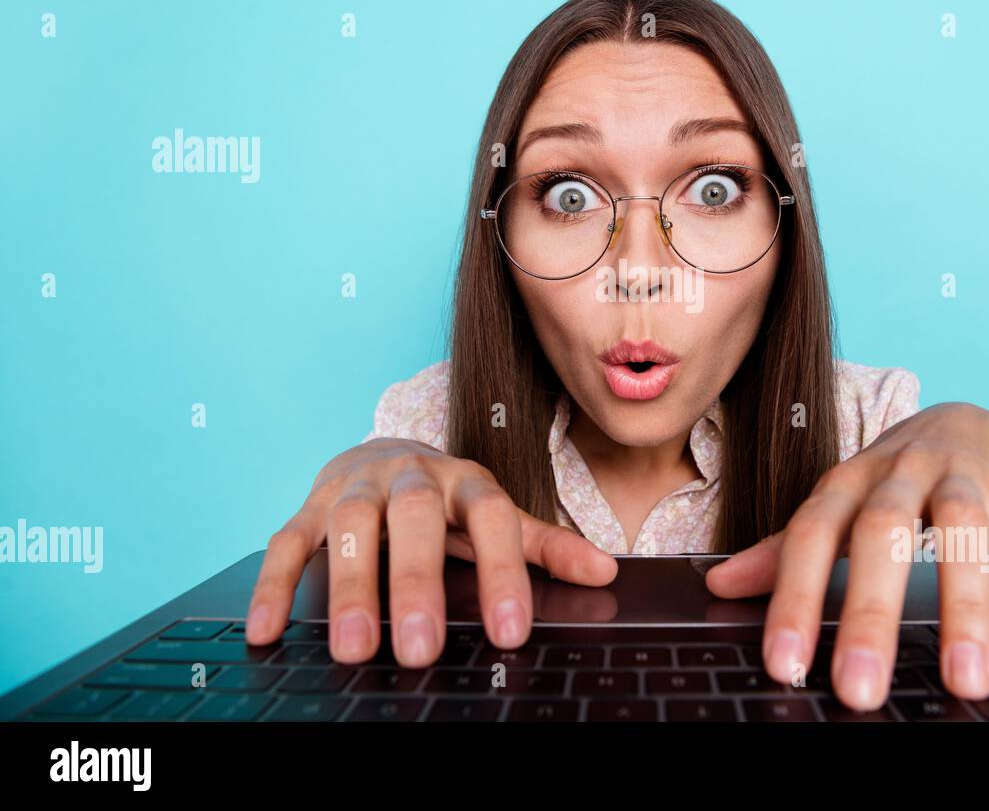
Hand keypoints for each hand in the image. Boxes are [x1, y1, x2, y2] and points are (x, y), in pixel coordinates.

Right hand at [245, 438, 616, 665]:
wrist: (383, 456)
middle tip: (421, 649)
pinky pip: (287, 541)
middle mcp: (410, 478)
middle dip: (417, 583)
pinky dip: (274, 584)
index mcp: (465, 481)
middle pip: (416, 518)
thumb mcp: (496, 517)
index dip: (503, 572)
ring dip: (353, 587)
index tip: (509, 633)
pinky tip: (267, 630)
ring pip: (351, 526)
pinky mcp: (308, 507)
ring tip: (356, 650)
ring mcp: (355, 488)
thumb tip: (603, 570)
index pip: (491, 518)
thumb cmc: (448, 502)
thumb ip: (543, 545)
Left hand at [704, 402, 988, 711]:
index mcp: (848, 480)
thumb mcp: (836, 507)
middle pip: (883, 532)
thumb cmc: (890, 482)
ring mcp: (966, 482)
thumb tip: (717, 585)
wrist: (970, 423)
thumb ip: (785, 550)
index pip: (811, 535)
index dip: (794, 597)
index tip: (785, 664)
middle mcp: (904, 473)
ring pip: (965, 535)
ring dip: (965, 611)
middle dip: (871, 613)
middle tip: (860, 689)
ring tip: (965, 683)